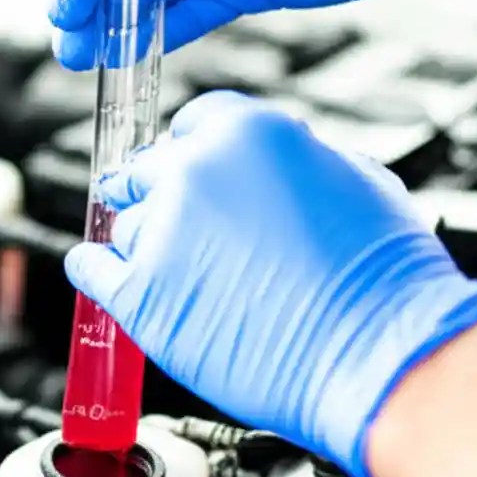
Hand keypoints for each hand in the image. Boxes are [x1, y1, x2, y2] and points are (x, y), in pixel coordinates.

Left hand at [64, 92, 476, 476]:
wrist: (379, 352)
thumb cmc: (384, 278)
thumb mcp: (354, 180)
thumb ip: (293, 164)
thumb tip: (270, 173)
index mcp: (246, 133)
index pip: (193, 124)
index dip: (199, 154)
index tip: (198, 174)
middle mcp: (194, 173)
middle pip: (151, 170)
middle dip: (166, 194)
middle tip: (184, 226)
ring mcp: (162, 235)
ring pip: (127, 223)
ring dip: (146, 240)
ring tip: (179, 270)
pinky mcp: (141, 296)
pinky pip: (92, 271)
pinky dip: (94, 269)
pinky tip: (102, 272)